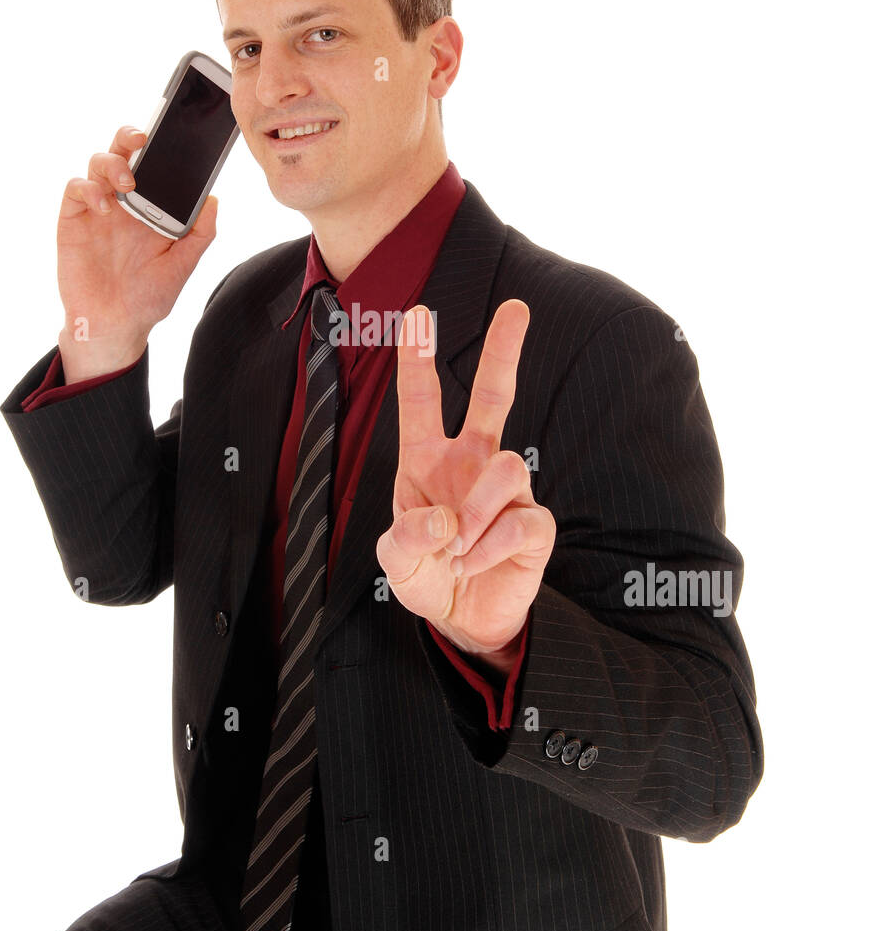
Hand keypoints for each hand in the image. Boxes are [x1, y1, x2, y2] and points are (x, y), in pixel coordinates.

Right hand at [56, 125, 217, 380]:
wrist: (116, 326)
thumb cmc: (148, 296)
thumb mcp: (182, 266)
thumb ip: (200, 234)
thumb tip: (213, 200)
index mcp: (151, 206)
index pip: (154, 163)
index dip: (160, 145)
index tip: (173, 136)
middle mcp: (123, 201)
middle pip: (122, 151)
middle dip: (130, 135)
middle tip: (143, 140)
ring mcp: (97, 208)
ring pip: (97, 162)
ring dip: (112, 163)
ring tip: (126, 183)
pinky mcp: (73, 220)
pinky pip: (75, 190)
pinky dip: (88, 190)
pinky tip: (104, 207)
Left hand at [376, 300, 555, 662]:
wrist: (464, 622)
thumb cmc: (428, 577)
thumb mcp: (396, 562)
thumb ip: (406, 538)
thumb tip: (443, 518)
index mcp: (428, 461)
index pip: (422, 402)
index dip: (418, 360)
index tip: (416, 315)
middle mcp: (471, 464)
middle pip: (493, 396)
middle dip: (504, 351)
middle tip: (516, 307)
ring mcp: (507, 491)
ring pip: (507, 465)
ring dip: (477, 511)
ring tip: (458, 547)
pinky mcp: (534, 524)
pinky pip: (519, 518)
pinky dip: (489, 545)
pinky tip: (475, 563)